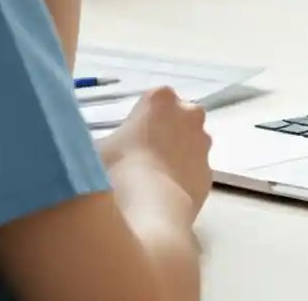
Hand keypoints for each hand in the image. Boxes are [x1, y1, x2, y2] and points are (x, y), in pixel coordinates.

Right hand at [98, 88, 212, 216]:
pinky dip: (183, 178)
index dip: (142, 119)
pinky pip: (194, 170)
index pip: (154, 100)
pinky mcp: (209, 173)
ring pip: (190, 144)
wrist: (148, 209)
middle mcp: (189, 114)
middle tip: (142, 154)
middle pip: (179, 118)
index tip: (131, 136)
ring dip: (177, 154)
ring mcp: (203, 144)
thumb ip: (112, 139)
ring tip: (152, 178)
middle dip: (166, 131)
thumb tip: (108, 147)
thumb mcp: (98, 146)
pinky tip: (164, 194)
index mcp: (160, 99)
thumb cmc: (117, 168)